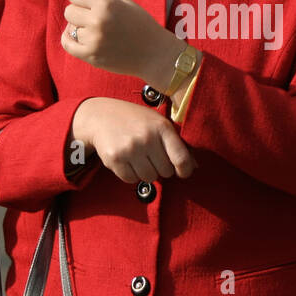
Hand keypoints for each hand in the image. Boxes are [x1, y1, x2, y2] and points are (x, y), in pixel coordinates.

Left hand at [62, 0, 185, 86]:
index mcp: (106, 4)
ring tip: (96, 32)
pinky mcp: (91, 56)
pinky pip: (67, 44)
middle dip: (79, 14)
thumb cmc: (140, 25)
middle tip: (93, 19)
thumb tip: (78, 2)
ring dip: (81, 29)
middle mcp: (97, 21)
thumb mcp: (124, 3)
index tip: (87, 3)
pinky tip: (79, 38)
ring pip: (71, 29)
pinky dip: (70, 39)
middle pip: (69, 11)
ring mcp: (93, 40)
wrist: (155, 54)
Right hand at [70, 97, 195, 183]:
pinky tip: (127, 160)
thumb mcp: (158, 123)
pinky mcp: (115, 159)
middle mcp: (146, 138)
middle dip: (161, 168)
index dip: (185, 170)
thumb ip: (177, 144)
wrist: (101, 116)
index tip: (183, 171)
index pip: (181, 158)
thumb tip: (194, 167)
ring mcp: (130, 149)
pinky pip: (131, 180)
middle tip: (152, 156)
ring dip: (146, 172)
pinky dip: (131, 174)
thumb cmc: (136, 120)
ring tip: (139, 157)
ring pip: (149, 178)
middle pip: (166, 172)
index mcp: (162, 127)